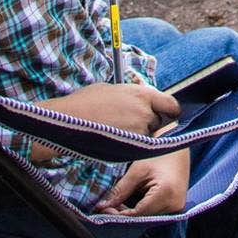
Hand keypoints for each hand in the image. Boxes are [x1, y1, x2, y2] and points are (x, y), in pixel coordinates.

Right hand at [40, 83, 179, 134]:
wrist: (65, 123)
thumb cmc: (85, 103)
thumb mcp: (111, 89)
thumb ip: (131, 95)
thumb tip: (140, 98)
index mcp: (142, 94)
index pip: (172, 105)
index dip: (168, 111)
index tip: (164, 114)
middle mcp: (145, 113)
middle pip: (157, 122)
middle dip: (148, 124)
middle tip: (127, 122)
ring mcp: (138, 133)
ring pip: (146, 137)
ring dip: (136, 136)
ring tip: (114, 130)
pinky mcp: (129, 149)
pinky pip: (135, 148)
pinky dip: (128, 146)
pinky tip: (111, 140)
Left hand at [94, 150, 189, 216]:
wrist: (178, 145)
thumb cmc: (158, 153)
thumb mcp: (137, 170)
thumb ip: (121, 190)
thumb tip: (103, 206)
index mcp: (166, 193)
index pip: (138, 213)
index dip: (119, 214)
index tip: (102, 211)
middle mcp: (174, 205)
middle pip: (143, 217)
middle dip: (123, 215)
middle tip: (105, 208)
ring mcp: (177, 207)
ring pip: (148, 217)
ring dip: (131, 214)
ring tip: (115, 205)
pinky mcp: (176, 206)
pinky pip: (154, 213)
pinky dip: (140, 210)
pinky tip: (128, 205)